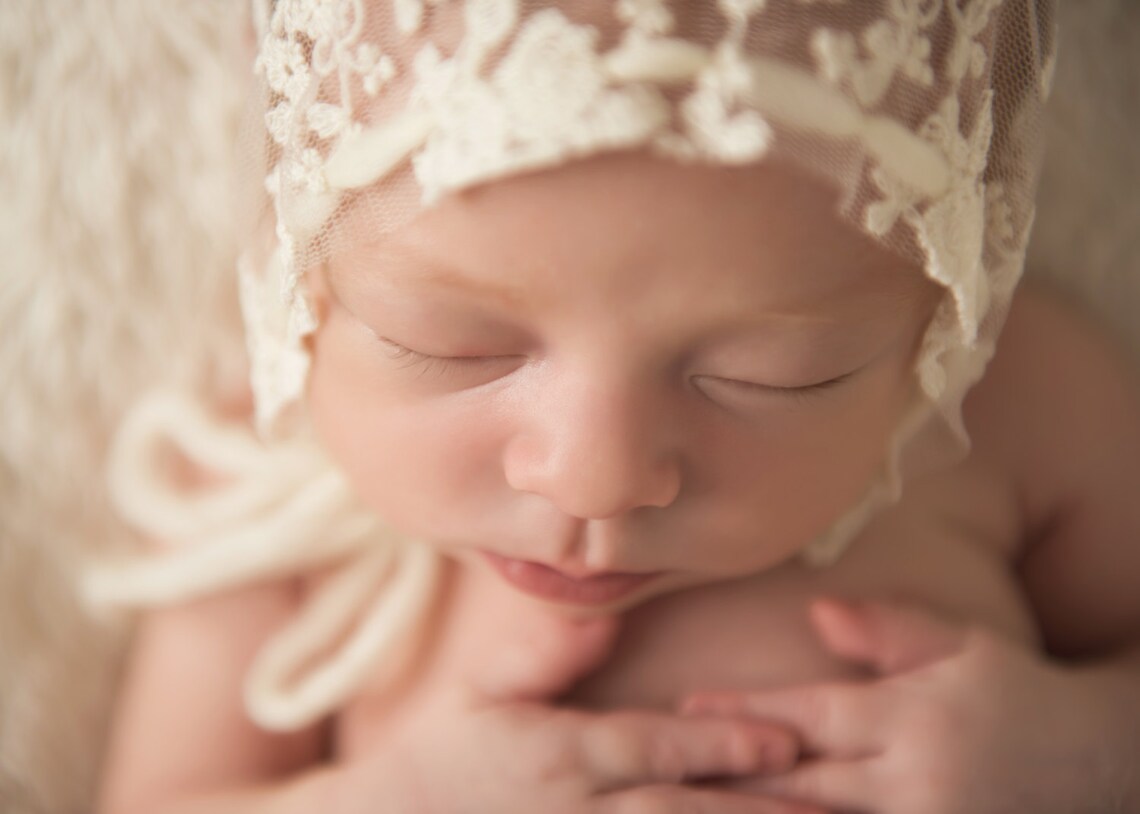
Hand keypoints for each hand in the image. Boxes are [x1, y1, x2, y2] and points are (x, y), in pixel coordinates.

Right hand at [337, 564, 818, 813]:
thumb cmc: (440, 760)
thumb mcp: (482, 694)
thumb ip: (544, 657)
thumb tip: (602, 620)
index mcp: (563, 754)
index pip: (656, 746)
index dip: (723, 742)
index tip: (784, 740)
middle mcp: (576, 810)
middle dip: (759, 813)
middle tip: (835, 808)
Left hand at [683, 598, 1117, 813]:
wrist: (1100, 762)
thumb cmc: (1015, 692)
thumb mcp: (960, 644)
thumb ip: (886, 629)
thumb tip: (817, 614)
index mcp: (909, 718)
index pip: (806, 716)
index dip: (743, 712)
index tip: (685, 704)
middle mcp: (910, 783)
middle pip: (798, 786)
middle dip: (729, 781)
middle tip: (662, 775)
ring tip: (692, 809)